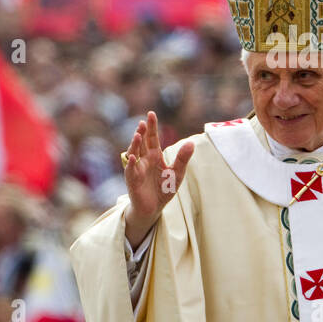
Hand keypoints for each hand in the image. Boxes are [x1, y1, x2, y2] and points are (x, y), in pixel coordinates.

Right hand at [122, 111, 193, 245]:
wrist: (155, 207)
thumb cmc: (164, 189)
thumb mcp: (177, 173)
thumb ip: (183, 158)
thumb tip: (191, 142)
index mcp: (155, 155)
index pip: (153, 138)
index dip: (152, 126)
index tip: (151, 114)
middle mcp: (144, 159)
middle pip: (142, 143)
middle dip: (142, 132)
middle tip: (142, 122)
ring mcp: (137, 169)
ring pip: (134, 153)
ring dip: (135, 145)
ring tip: (138, 135)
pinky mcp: (133, 180)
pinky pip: (130, 170)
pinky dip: (130, 164)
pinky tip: (132, 157)